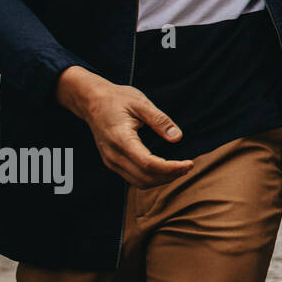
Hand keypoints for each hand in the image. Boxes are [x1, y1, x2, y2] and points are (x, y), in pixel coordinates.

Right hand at [56, 66, 193, 187]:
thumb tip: (178, 138)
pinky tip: (165, 169)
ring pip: (138, 182)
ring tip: (180, 169)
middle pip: (145, 177)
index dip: (171, 168)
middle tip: (189, 166)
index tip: (189, 164)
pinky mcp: (111, 162)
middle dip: (170, 176)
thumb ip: (160, 120)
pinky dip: (151, 178)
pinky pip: (132, 178)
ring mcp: (110, 161)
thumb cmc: (117, 99)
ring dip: (161, 180)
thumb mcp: (141, 103)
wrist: (91, 101)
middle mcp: (113, 155)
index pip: (148, 164)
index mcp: (120, 139)